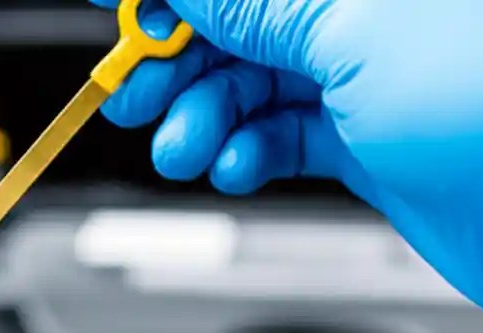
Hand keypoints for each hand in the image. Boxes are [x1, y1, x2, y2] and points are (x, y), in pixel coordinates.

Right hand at [90, 0, 482, 314]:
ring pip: (248, 83)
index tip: (116, 13)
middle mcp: (363, 11)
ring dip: (201, 118)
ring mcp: (365, 72)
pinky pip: (279, 135)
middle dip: (174, 60)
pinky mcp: (366, 135)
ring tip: (188, 148)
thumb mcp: (348, 31)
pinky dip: (247, 154)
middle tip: (135, 94)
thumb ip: (247, 5)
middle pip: (234, 22)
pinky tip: (242, 166)